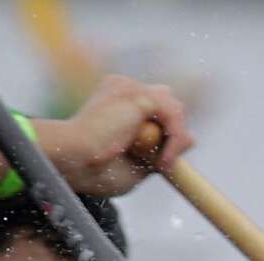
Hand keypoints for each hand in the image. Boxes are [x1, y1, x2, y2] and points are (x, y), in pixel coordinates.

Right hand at [50, 74, 194, 195]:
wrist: (72, 161)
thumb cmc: (94, 168)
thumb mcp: (136, 164)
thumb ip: (160, 152)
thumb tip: (191, 139)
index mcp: (117, 101)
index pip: (155, 109)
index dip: (165, 134)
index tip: (162, 162)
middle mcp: (123, 88)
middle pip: (167, 101)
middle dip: (172, 133)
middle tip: (161, 162)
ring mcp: (129, 88)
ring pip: (173, 108)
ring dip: (174, 140)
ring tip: (160, 164)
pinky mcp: (137, 94)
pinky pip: (173, 114)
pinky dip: (174, 140)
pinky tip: (162, 160)